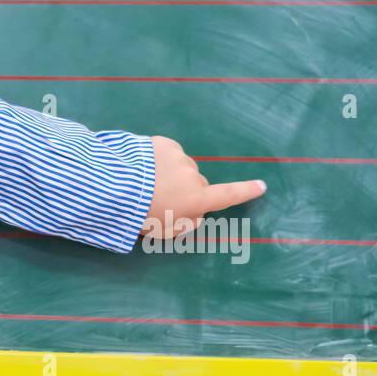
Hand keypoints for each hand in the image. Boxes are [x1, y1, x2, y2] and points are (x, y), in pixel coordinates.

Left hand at [140, 135, 265, 238]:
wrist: (115, 186)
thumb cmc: (140, 215)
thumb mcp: (166, 231)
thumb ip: (187, 222)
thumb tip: (196, 211)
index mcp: (197, 199)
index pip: (228, 195)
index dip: (246, 191)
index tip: (261, 185)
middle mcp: (193, 176)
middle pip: (197, 183)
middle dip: (186, 190)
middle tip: (160, 199)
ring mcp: (178, 157)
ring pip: (181, 167)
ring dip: (170, 173)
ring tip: (145, 182)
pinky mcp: (163, 144)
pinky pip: (168, 154)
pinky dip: (160, 160)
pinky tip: (142, 167)